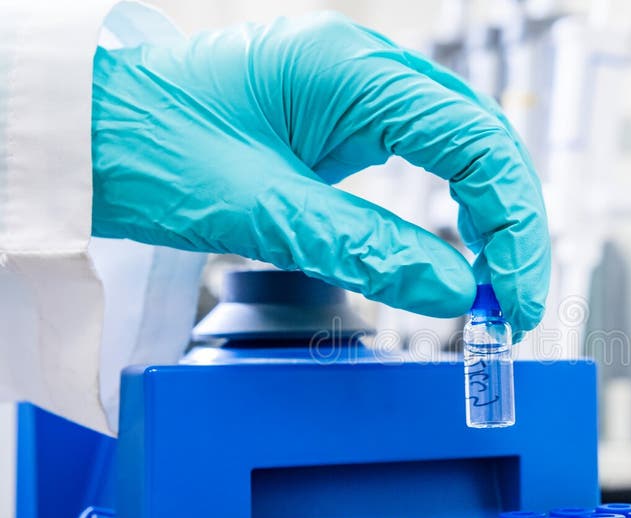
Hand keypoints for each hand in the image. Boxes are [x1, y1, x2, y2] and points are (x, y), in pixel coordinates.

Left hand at [91, 12, 549, 332]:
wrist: (89, 125)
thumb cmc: (149, 142)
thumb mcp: (259, 208)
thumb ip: (364, 249)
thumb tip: (454, 293)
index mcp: (352, 71)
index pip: (476, 141)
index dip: (512, 225)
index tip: (512, 298)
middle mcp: (368, 70)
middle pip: (484, 141)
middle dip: (513, 227)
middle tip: (513, 304)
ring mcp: (360, 92)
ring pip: (464, 150)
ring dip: (491, 219)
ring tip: (495, 287)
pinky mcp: (346, 120)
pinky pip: (426, 158)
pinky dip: (454, 208)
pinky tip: (460, 249)